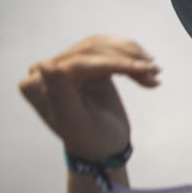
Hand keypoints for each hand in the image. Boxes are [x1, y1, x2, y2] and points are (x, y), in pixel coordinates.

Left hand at [17, 35, 159, 161]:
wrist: (104, 146)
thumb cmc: (89, 140)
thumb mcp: (75, 122)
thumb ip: (60, 94)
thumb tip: (48, 65)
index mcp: (37, 85)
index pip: (78, 63)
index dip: (112, 63)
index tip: (143, 70)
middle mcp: (46, 71)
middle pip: (91, 50)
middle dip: (126, 60)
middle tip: (155, 72)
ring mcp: (66, 64)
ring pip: (101, 46)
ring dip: (131, 56)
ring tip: (154, 73)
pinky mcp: (85, 62)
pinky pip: (107, 49)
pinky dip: (130, 58)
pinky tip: (147, 71)